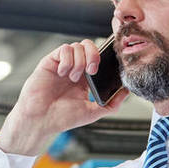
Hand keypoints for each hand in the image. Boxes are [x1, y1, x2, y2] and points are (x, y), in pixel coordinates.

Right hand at [0, 40, 128, 154]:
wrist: (41, 121)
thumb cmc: (61, 118)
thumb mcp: (92, 112)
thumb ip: (111, 104)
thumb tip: (127, 92)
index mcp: (85, 78)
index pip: (98, 58)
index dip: (104, 58)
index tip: (106, 67)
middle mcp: (74, 69)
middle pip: (89, 46)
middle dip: (94, 55)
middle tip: (92, 70)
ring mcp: (62, 64)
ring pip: (77, 46)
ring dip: (80, 61)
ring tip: (74, 78)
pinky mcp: (50, 62)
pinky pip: (64, 49)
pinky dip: (68, 60)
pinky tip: (64, 73)